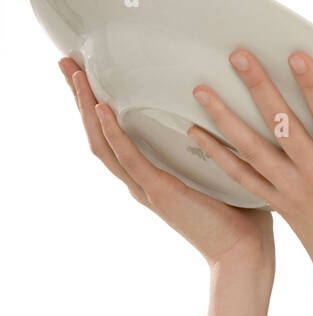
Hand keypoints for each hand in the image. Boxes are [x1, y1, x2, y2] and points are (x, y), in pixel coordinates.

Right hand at [58, 57, 274, 276]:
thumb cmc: (242, 215)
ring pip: (103, 145)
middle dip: (80, 98)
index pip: (113, 136)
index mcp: (151, 177)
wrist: (245, 253)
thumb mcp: (222, 167)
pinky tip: (102, 110)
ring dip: (87, 109)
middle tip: (66, 62)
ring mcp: (146, 189)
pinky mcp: (159, 192)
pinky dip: (113, 134)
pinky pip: (128, 159)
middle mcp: (140, 182)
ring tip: (75, 76)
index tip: (84, 74)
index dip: (96, 106)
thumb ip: (216, 141)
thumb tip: (229, 105)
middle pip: (97, 135)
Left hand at [184, 48, 312, 285]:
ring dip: (225, 117)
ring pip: (253, 148)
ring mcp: (292, 190)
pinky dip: (218, 154)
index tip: (296, 55)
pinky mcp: (277, 201)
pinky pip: (241, 176)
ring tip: (201, 87)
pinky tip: (195, 131)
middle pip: (283, 126)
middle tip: (237, 55)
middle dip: (259, 88)